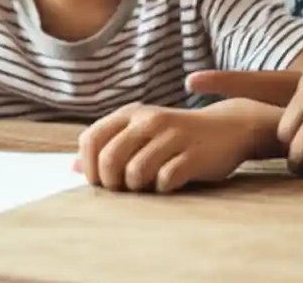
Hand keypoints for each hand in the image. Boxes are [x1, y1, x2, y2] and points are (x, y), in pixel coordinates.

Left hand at [76, 99, 278, 193]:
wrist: (229, 128)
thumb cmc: (177, 136)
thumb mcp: (142, 133)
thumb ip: (109, 146)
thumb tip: (73, 168)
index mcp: (132, 113)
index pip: (91, 139)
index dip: (89, 167)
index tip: (101, 182)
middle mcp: (150, 119)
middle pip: (108, 159)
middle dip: (111, 183)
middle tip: (124, 189)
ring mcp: (173, 136)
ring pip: (134, 172)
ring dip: (137, 188)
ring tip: (148, 185)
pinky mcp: (193, 155)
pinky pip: (164, 180)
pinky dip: (162, 189)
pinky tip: (169, 184)